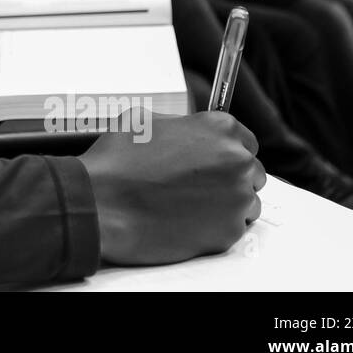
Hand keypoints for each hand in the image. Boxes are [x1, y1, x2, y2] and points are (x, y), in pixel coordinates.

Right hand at [78, 111, 264, 265]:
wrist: (102, 204)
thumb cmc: (118, 162)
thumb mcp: (144, 120)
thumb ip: (180, 124)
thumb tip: (187, 131)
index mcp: (220, 129)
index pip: (245, 139)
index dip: (226, 150)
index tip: (214, 158)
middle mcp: (236, 161)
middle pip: (250, 170)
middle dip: (228, 176)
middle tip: (198, 183)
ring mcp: (236, 199)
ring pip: (247, 201)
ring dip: (227, 202)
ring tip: (191, 203)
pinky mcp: (229, 232)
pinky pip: (233, 227)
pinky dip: (215, 225)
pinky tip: (187, 219)